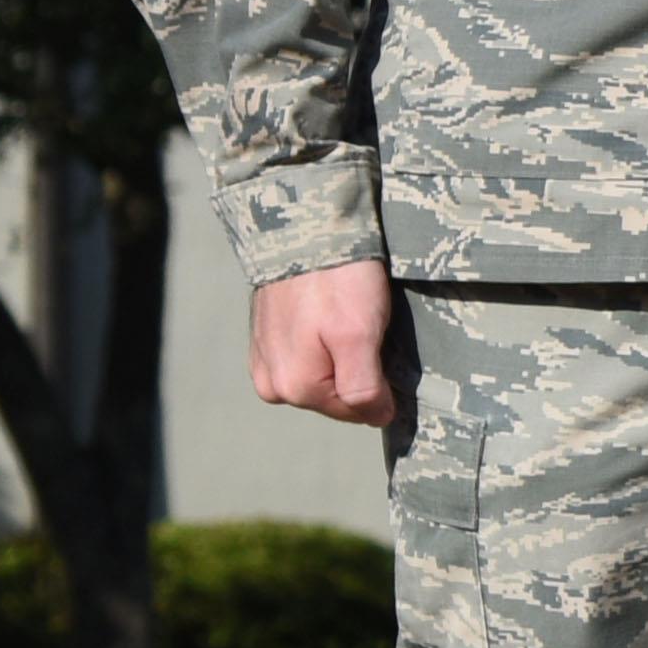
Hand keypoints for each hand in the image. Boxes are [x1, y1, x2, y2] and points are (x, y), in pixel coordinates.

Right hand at [250, 262, 403, 431]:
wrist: (303, 229)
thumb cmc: (337, 282)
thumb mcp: (359, 337)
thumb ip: (364, 387)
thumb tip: (377, 418)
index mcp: (294, 389)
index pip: (358, 411)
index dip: (381, 385)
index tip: (382, 346)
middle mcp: (272, 384)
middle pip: (337, 396)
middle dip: (359, 369)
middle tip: (366, 328)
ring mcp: (265, 361)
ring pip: (322, 376)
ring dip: (342, 356)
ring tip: (348, 319)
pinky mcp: (265, 340)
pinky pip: (305, 356)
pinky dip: (324, 343)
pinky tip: (330, 317)